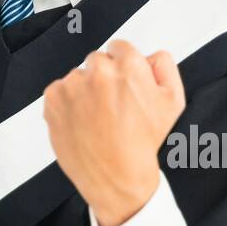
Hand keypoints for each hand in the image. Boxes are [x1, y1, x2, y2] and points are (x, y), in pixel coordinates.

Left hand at [43, 40, 185, 225]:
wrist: (117, 178)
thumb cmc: (144, 144)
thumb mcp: (173, 102)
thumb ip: (164, 66)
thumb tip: (149, 54)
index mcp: (128, 66)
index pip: (119, 47)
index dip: (123, 67)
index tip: (123, 86)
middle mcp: (98, 71)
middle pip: (97, 61)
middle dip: (103, 78)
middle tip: (112, 106)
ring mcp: (72, 85)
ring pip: (77, 77)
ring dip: (84, 91)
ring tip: (97, 119)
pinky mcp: (53, 100)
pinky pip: (59, 91)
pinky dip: (67, 104)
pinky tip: (82, 122)